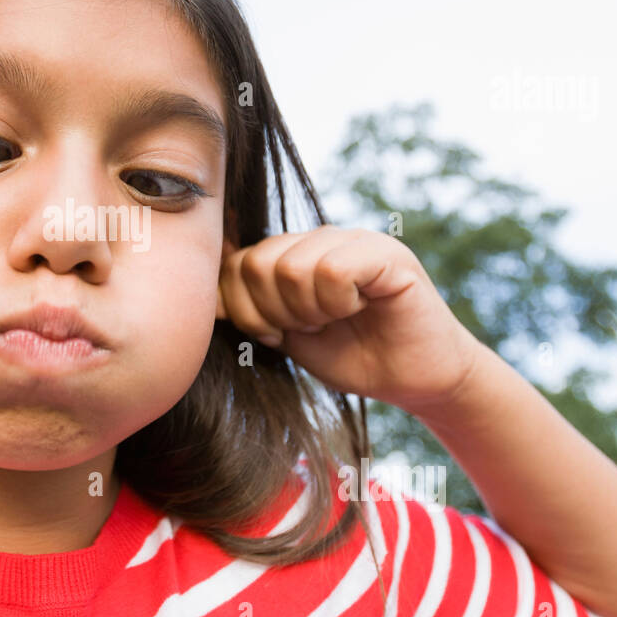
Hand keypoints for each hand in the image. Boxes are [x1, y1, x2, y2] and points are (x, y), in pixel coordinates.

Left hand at [215, 225, 484, 414]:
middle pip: (258, 264)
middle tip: (309, 328)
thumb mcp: (284, 331)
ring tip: (334, 319)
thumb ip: (248, 305)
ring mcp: (354, 238)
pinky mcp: (386, 253)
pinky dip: (337, 303)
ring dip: (308, 311)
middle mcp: (320, 236)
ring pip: (291, 267)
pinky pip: (332, 270)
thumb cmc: (352, 356)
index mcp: (293, 251)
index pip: (237, 262)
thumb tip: (202, 289)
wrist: (414, 380)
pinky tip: (357, 310)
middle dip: (273, 313)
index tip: (273, 333)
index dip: (243, 308)